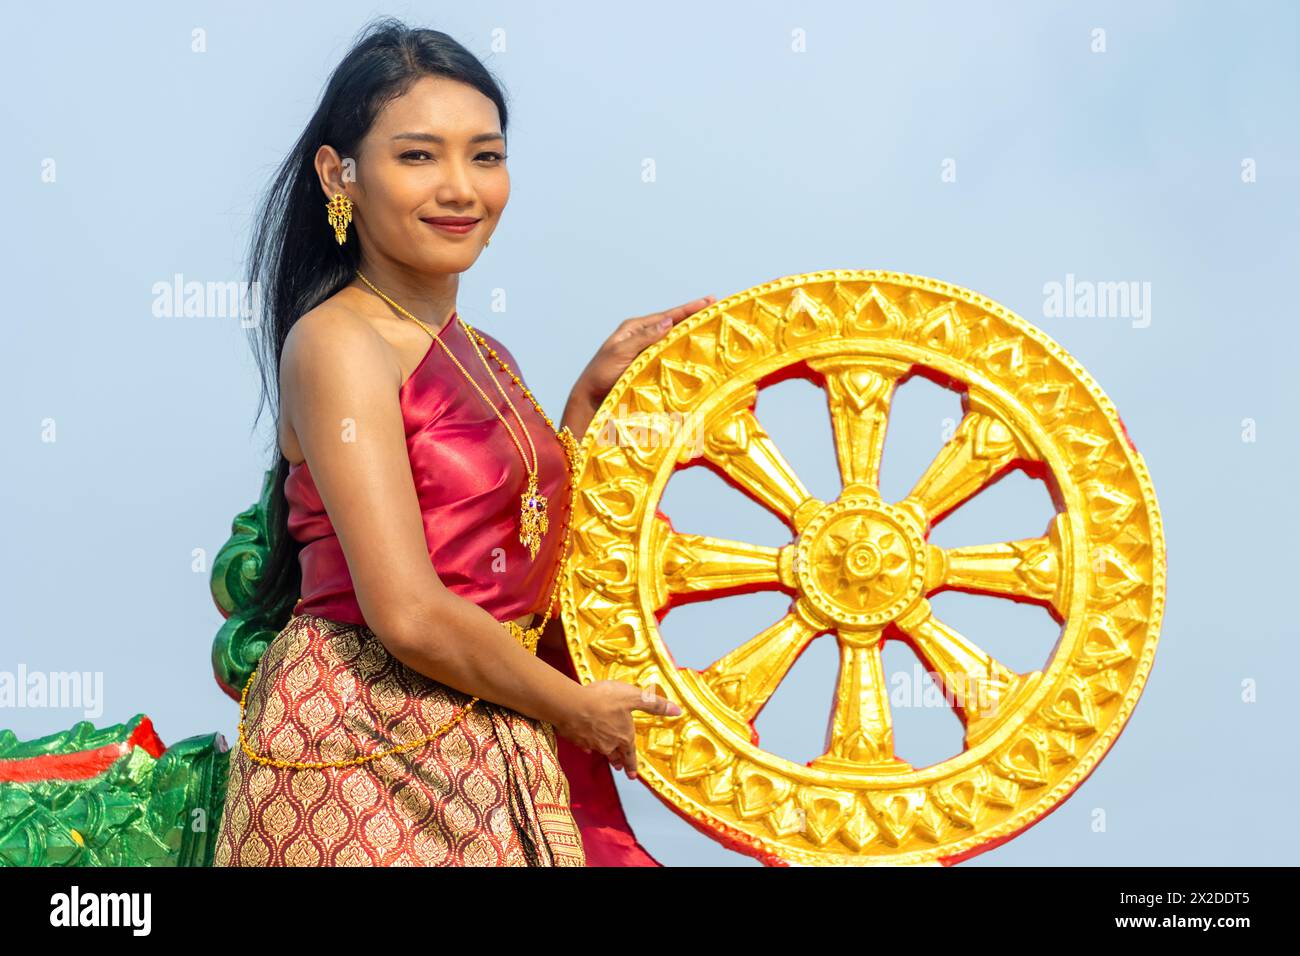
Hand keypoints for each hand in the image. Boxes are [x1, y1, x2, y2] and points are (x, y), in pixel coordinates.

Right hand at [558, 680, 682, 779]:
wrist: (571, 705)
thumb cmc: (604, 700)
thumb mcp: (633, 697)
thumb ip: (654, 705)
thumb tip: (678, 711)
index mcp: (624, 737)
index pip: (630, 755)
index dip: (632, 765)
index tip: (632, 776)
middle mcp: (608, 744)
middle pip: (615, 755)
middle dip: (619, 762)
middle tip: (620, 767)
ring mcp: (591, 743)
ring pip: (600, 751)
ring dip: (605, 755)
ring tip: (607, 758)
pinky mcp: (576, 738)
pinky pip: (584, 745)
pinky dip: (587, 746)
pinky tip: (586, 744)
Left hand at [575, 296, 717, 407]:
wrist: (591, 399)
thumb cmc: (601, 375)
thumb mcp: (619, 353)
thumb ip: (643, 338)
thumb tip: (668, 322)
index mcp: (634, 328)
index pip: (667, 316)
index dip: (689, 309)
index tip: (710, 301)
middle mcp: (643, 337)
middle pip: (674, 324)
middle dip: (694, 317)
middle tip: (717, 309)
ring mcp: (647, 352)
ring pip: (674, 339)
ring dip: (691, 334)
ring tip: (712, 327)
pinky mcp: (649, 367)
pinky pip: (670, 355)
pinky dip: (684, 351)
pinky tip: (697, 352)